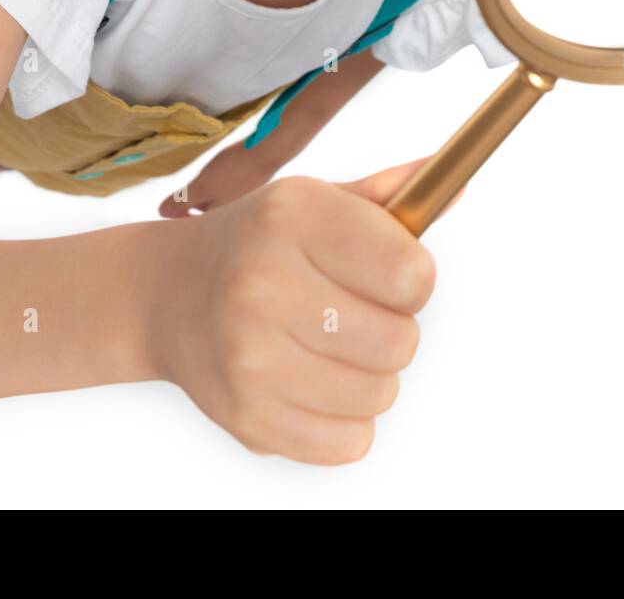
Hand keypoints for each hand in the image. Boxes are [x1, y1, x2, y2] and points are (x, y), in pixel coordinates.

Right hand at [149, 155, 436, 463]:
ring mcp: (250, 356)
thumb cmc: (263, 243)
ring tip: (330, 347)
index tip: (390, 275)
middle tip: (356, 313)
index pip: (410, 273)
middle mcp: (264, 283)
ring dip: (371, 376)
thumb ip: (391, 196)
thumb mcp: (318, 201)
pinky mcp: (247, 418)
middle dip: (393, 329)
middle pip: (400, 340)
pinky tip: (313, 382)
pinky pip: (352, 442)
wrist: (170, 294)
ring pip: (380, 394)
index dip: (414, 279)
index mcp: (292, 215)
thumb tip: (454, 182)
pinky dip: (347, 421)